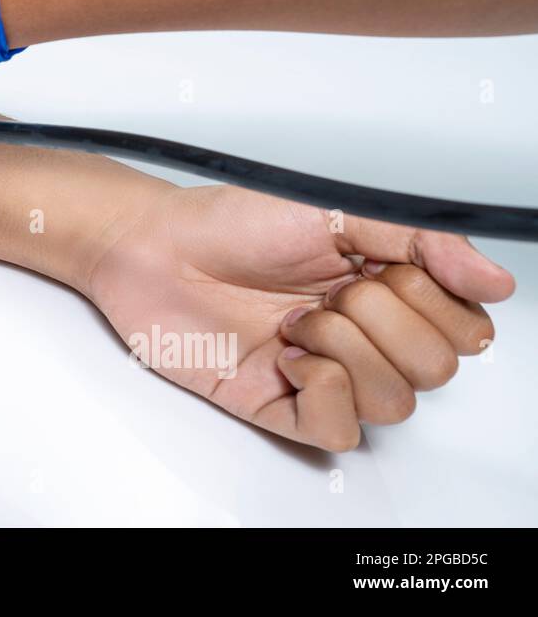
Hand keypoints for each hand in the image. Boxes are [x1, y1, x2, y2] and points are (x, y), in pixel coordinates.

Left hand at [87, 184, 513, 450]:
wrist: (149, 245)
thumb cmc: (226, 223)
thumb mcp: (332, 211)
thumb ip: (418, 241)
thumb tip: (494, 281)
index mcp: (381, 290)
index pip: (462, 329)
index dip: (436, 303)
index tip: (385, 268)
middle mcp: (359, 337)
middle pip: (435, 369)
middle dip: (386, 321)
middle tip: (329, 291)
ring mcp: (320, 375)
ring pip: (394, 403)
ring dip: (348, 350)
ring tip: (295, 319)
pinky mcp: (278, 406)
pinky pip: (339, 431)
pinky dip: (324, 392)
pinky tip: (288, 357)